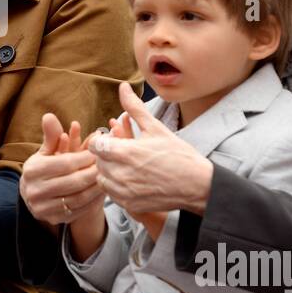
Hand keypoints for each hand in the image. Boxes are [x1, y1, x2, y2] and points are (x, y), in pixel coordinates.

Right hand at [21, 113, 105, 227]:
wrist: (31, 195)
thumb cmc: (43, 168)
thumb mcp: (45, 151)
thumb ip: (52, 135)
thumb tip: (49, 116)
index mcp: (32, 170)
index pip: (65, 163)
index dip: (85, 157)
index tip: (99, 151)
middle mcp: (35, 190)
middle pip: (74, 181)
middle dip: (94, 172)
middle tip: (109, 164)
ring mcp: (43, 208)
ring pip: (78, 198)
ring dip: (96, 188)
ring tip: (109, 177)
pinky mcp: (53, 219)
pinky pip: (78, 211)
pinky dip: (93, 201)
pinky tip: (102, 192)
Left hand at [88, 82, 212, 215]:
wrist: (197, 185)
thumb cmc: (178, 154)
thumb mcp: (155, 128)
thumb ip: (134, 107)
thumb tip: (123, 87)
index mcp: (126, 152)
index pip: (94, 146)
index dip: (102, 141)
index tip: (114, 140)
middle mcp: (121, 174)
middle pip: (98, 162)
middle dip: (107, 156)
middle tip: (124, 153)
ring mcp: (125, 192)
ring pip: (102, 179)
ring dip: (110, 172)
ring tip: (127, 166)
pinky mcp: (130, 205)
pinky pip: (112, 194)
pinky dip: (118, 187)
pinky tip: (133, 180)